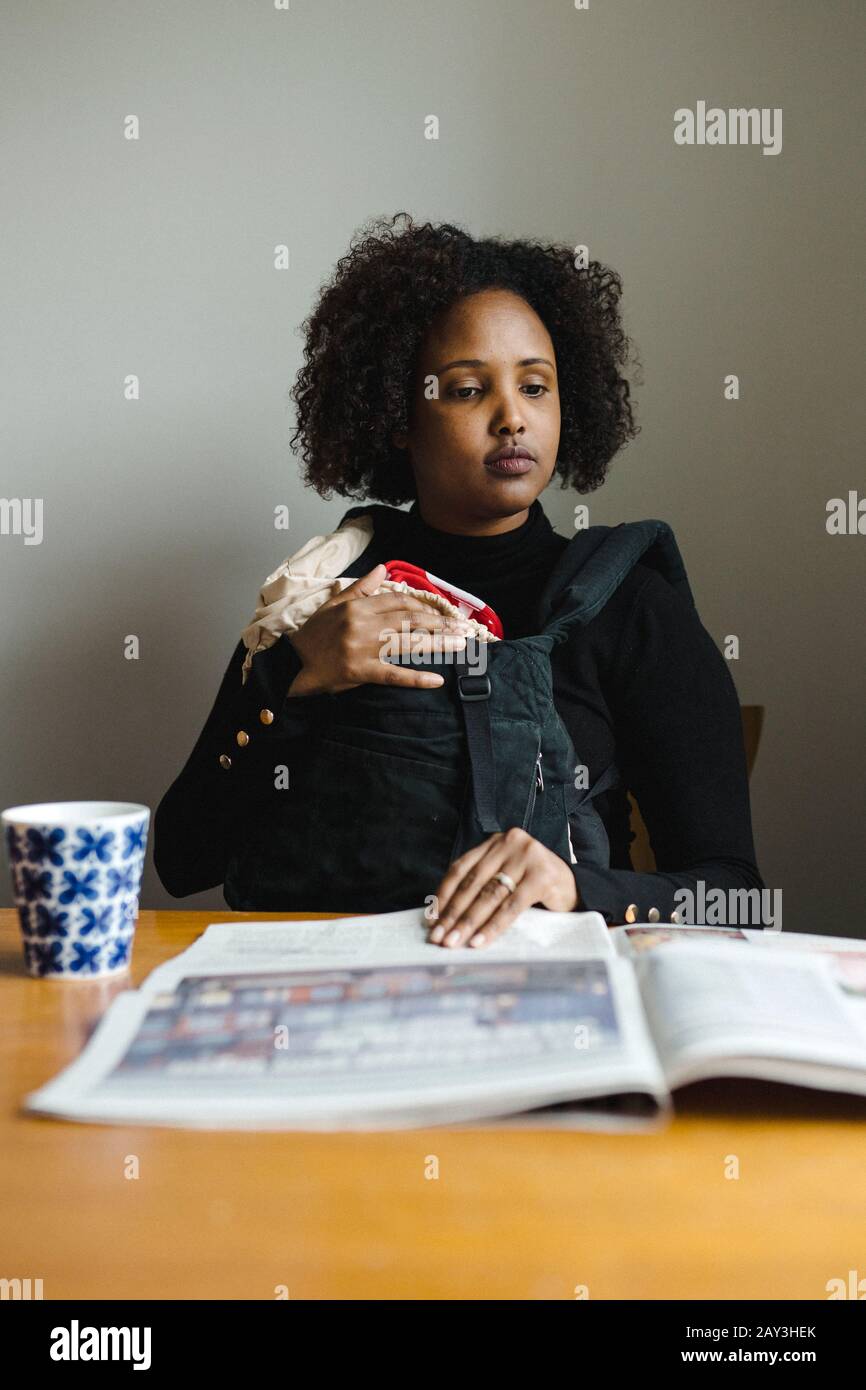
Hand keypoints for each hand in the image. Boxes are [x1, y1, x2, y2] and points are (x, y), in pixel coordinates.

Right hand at [286, 563, 471, 697]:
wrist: (291, 664)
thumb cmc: (313, 635)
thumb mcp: (333, 604)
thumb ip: (360, 587)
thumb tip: (382, 568)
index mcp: (357, 607)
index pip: (398, 600)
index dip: (424, 604)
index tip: (441, 611)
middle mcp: (362, 625)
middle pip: (410, 620)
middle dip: (440, 623)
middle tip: (462, 628)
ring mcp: (363, 649)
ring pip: (407, 643)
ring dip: (438, 644)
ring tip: (460, 646)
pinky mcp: (360, 672)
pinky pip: (394, 675)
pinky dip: (416, 678)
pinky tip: (437, 679)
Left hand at [426, 827, 580, 948]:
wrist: (574, 887)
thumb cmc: (533, 886)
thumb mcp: (505, 877)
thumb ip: (480, 887)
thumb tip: (443, 917)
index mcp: (495, 842)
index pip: (461, 868)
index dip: (443, 895)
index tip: (431, 919)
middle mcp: (509, 843)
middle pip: (473, 883)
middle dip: (453, 913)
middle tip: (439, 938)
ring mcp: (528, 857)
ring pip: (490, 894)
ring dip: (469, 922)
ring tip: (455, 942)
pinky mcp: (542, 875)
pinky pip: (512, 906)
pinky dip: (494, 926)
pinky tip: (480, 941)